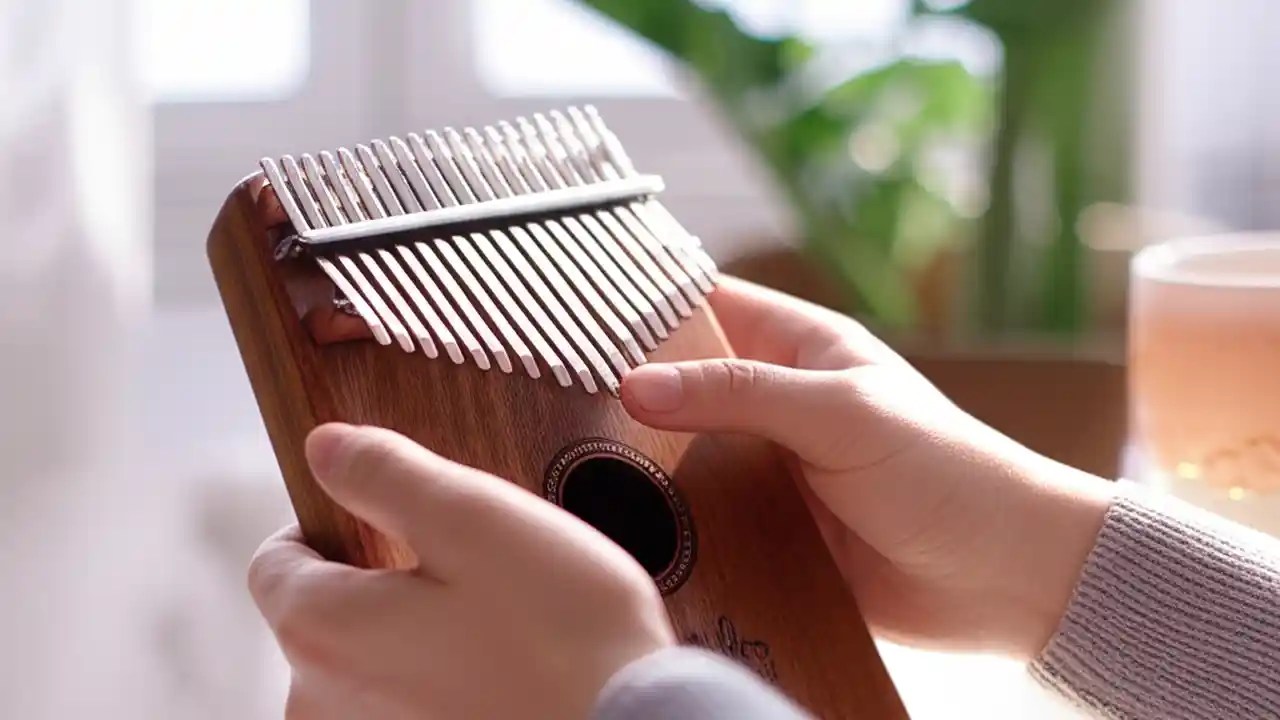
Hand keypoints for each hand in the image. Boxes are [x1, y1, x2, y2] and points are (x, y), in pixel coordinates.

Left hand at [248, 424, 673, 718]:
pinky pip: (404, 709)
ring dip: (415, 642)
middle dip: (383, 585)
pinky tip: (501, 677)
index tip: (394, 518)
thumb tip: (326, 448)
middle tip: (473, 575)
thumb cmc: (566, 638)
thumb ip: (388, 473)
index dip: (331, 523)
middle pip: (323, 617)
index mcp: (323, 631)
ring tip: (496, 630)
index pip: (275, 560)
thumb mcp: (477, 519)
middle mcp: (321, 707)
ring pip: (368, 669)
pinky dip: (439, 688)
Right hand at [621, 277, 1113, 657]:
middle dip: (628, 393)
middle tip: (554, 401)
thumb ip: (740, 393)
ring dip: (644, 464)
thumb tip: (638, 384)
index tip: (576, 315)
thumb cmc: (945, 469)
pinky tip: (627, 529)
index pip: (706, 305)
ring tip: (574, 467)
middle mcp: (777, 403)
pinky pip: (704, 519)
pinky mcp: (770, 530)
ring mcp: (770, 467)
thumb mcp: (840, 414)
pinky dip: (671, 523)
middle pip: (681, 384)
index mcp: (800, 347)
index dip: (646, 304)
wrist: (1001, 575)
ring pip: (683, 454)